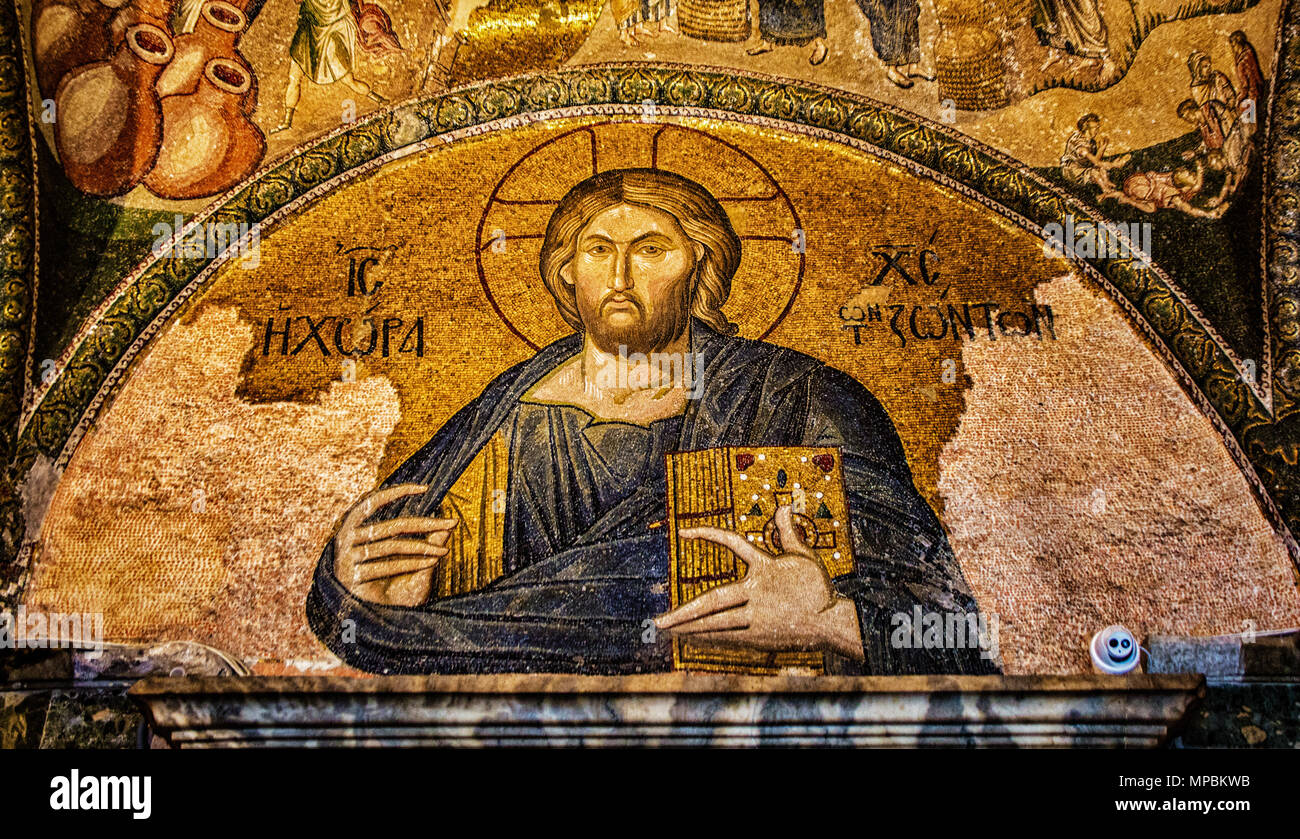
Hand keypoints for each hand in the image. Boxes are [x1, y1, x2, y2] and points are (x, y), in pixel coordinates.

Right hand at [334, 483, 457, 605]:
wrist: (368, 618)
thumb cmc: (388, 586)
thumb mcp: (410, 559)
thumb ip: (426, 540)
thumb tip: (448, 521)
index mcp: (353, 527)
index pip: (373, 502)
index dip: (397, 492)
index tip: (424, 488)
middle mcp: (346, 539)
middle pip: (392, 526)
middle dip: (425, 524)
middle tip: (450, 523)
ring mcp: (346, 558)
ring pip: (393, 546)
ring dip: (423, 547)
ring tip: (444, 551)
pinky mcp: (352, 576)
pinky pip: (389, 565)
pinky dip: (413, 563)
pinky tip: (432, 562)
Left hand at [655, 506, 863, 659]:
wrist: (831, 624)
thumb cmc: (817, 589)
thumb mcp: (803, 557)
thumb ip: (787, 532)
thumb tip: (783, 506)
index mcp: (765, 567)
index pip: (732, 543)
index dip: (707, 534)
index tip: (683, 532)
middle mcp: (757, 593)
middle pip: (713, 601)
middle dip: (684, 612)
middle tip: (660, 621)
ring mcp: (757, 618)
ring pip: (717, 623)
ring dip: (690, 627)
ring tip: (668, 630)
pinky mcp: (760, 637)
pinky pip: (728, 637)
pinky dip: (708, 638)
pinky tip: (691, 638)